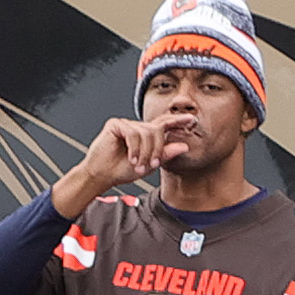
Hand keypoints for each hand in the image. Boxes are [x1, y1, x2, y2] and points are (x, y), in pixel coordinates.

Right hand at [50, 118, 175, 217]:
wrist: (103, 175)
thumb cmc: (123, 170)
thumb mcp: (149, 164)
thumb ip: (165, 154)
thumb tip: (184, 145)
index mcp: (147, 135)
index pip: (165, 124)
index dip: (177, 121)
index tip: (191, 119)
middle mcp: (138, 127)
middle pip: (157, 130)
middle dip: (157, 149)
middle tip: (152, 163)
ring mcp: (126, 124)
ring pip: (146, 133)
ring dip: (144, 152)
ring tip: (138, 165)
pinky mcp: (115, 124)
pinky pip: (133, 133)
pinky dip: (134, 148)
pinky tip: (131, 158)